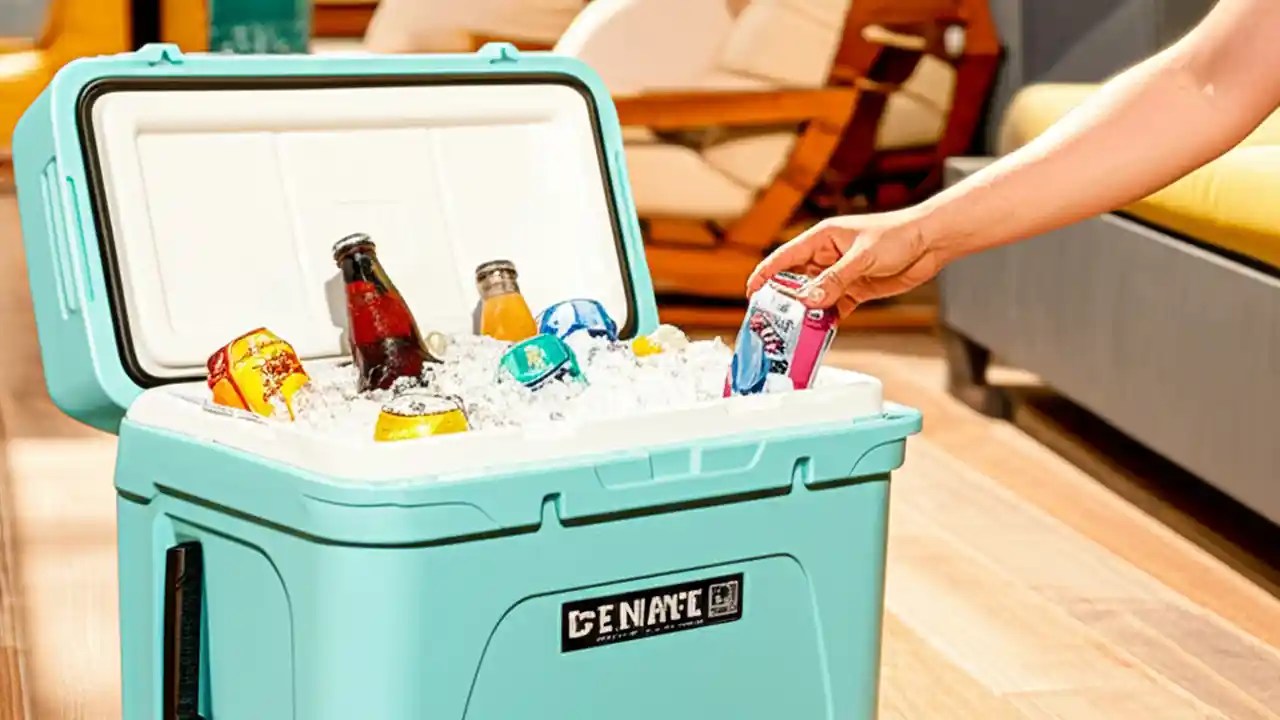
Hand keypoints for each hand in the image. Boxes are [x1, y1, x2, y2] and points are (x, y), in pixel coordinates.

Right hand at [746, 208, 947, 316]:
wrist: (930, 242)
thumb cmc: (897, 235)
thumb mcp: (861, 258)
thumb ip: (834, 280)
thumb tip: (809, 299)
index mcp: (822, 239)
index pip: (785, 257)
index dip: (765, 274)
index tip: (751, 292)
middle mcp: (827, 256)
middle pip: (796, 280)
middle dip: (785, 300)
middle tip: (773, 321)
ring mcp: (841, 274)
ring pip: (815, 297)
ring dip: (808, 313)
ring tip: (796, 331)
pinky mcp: (855, 289)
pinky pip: (834, 307)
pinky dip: (827, 319)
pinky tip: (821, 331)